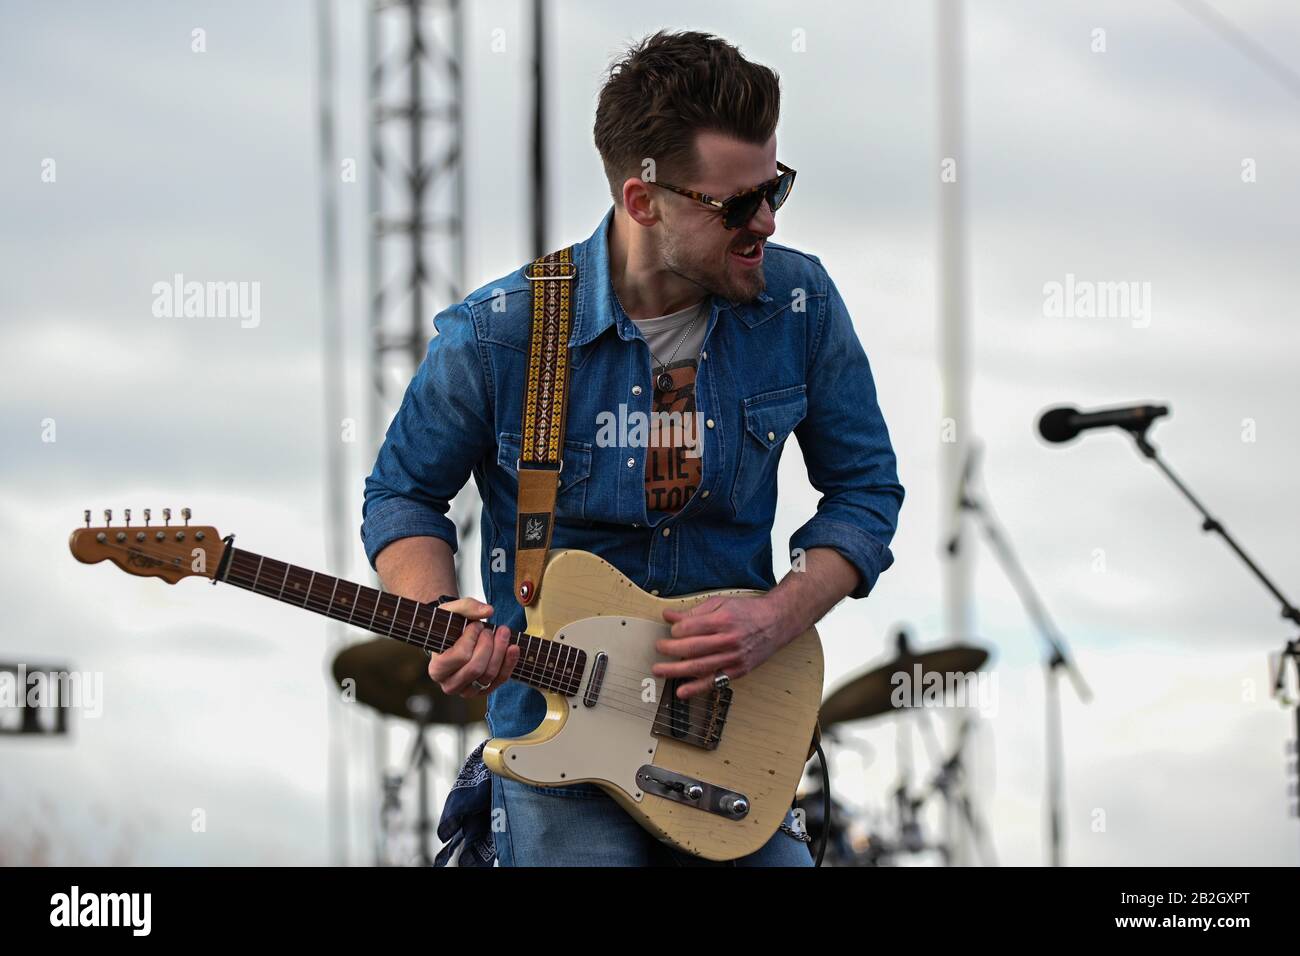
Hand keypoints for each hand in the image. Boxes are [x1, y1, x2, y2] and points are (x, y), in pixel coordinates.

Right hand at [427, 597, 519, 697]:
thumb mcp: (451, 611)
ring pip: (489, 675)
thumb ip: (467, 607)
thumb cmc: (449, 627)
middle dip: (488, 644)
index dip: (472, 638)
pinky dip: (510, 663)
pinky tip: (514, 647)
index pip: (460, 656)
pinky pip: (500, 679)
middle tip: (490, 629)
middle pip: (476, 668)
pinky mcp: (483, 690)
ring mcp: (467, 691)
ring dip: (500, 650)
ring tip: (503, 632)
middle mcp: (449, 685)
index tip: (475, 625)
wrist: (454, 639)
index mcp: (437, 669)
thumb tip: (488, 611)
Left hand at [652, 594, 792, 698]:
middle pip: (692, 648)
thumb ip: (694, 612)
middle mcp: (728, 640)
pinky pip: (714, 681)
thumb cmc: (748, 611)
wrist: (776, 622)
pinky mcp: (738, 671)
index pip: (690, 628)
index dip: (675, 630)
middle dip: (670, 649)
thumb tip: (669, 616)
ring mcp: (734, 658)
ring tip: (659, 670)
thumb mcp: (721, 603)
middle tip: (658, 648)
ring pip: (700, 667)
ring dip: (676, 670)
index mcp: (723, 620)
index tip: (671, 630)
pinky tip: (682, 691)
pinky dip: (697, 688)